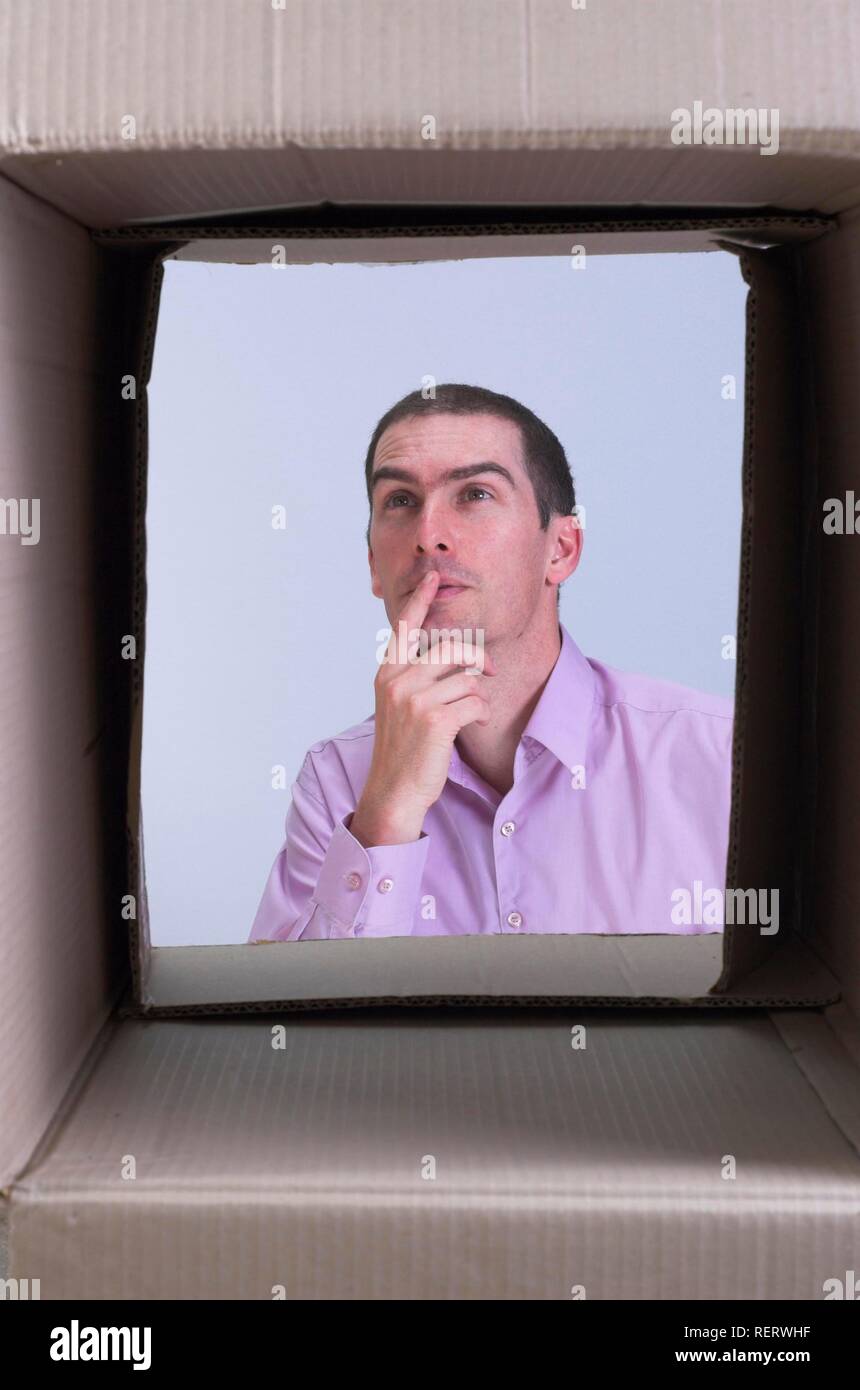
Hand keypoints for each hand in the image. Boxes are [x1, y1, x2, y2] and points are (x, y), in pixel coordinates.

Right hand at [350, 570, 495, 845]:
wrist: (393, 792)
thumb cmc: (403, 750)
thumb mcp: (400, 706)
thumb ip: (417, 677)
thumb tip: (459, 655)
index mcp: (387, 673)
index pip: (405, 627)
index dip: (421, 600)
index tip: (434, 579)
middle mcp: (398, 680)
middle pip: (452, 647)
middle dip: (478, 658)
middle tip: (488, 672)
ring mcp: (415, 698)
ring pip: (467, 676)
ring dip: (476, 695)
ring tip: (467, 714)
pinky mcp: (435, 719)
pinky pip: (474, 701)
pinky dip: (480, 712)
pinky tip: (471, 724)